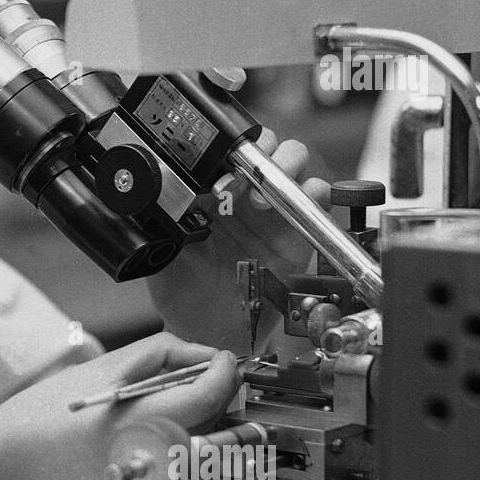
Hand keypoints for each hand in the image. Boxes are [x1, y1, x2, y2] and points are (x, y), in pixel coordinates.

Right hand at [0, 332, 239, 479]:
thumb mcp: (106, 367)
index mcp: (145, 421)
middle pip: (220, 428)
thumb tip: (207, 359)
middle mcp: (157, 463)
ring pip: (209, 454)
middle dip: (220, 401)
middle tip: (205, 382)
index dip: (225, 372)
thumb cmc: (52, 412)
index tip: (224, 361)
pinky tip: (153, 437)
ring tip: (171, 409)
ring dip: (205, 427)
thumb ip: (163, 355)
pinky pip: (186, 474)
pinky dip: (184, 451)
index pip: (211, 396)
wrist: (13, 465)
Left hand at [148, 128, 330, 351]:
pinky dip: (316, 190)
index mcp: (211, 194)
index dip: (228, 151)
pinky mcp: (299, 233)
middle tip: (248, 176)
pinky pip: (317, 199)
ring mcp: (274, 212)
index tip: (222, 169)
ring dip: (286, 166)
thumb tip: (162, 196)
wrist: (210, 331)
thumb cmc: (185, 294)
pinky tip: (303, 200)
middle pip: (265, 148)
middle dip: (262, 150)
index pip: (227, 152)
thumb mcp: (165, 256)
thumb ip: (166, 226)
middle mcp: (244, 196)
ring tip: (268, 197)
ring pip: (293, 163)